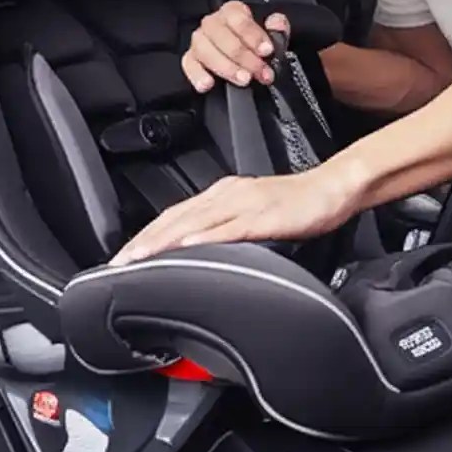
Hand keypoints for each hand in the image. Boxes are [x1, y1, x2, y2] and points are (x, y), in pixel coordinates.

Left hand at [107, 167, 359, 265]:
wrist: (334, 188)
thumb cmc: (298, 204)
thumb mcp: (254, 215)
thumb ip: (226, 229)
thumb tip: (199, 250)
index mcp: (223, 195)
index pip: (174, 216)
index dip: (146, 236)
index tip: (124, 257)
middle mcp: (229, 195)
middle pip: (177, 218)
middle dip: (144, 241)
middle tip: (118, 263)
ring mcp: (247, 204)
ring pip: (196, 222)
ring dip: (164, 241)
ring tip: (140, 258)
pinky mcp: (267, 216)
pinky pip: (232, 227)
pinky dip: (208, 237)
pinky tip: (189, 246)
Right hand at [181, 1, 290, 91]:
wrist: (249, 58)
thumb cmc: (258, 44)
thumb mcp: (273, 33)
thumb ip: (277, 26)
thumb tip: (277, 24)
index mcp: (232, 12)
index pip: (238, 19)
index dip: (253, 35)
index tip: (266, 50)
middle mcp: (212, 24)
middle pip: (220, 35)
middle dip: (243, 56)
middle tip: (259, 71)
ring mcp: (199, 41)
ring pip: (204, 50)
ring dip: (226, 67)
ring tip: (243, 79)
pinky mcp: (191, 59)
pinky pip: (188, 65)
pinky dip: (197, 75)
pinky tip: (208, 84)